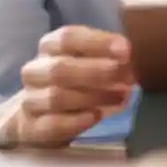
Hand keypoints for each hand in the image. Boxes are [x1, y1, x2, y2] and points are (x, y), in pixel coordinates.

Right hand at [0, 26, 134, 147]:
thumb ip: (108, 56)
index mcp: (50, 47)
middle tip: (127, 77)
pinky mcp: (31, 128)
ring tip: (122, 97)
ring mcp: (30, 100)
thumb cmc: (73, 82)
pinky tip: (96, 116)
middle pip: (60, 68)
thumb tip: (137, 55)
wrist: (39, 116)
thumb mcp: (87, 61)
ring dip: (93, 97)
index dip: (98, 42)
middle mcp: (35, 71)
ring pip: (56, 97)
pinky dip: (75, 121)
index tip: (126, 50)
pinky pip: (51, 125)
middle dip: (97, 72)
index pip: (68, 38)